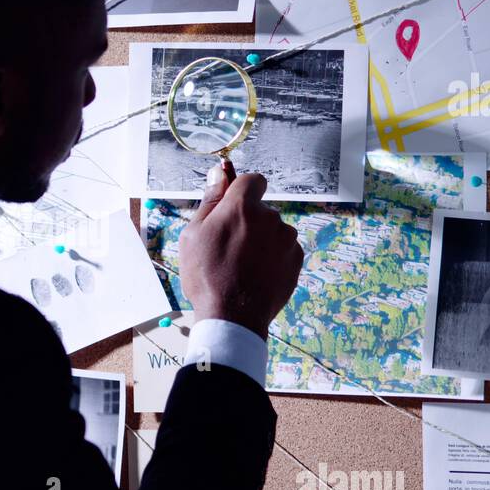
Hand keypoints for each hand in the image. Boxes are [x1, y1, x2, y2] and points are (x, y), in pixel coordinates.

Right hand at [177, 159, 303, 338]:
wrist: (232, 316)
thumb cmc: (206, 275)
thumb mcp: (193, 234)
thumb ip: (210, 200)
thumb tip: (219, 173)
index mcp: (242, 206)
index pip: (252, 180)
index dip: (242, 191)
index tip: (233, 205)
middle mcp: (270, 217)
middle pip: (261, 209)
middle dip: (248, 221)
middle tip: (229, 246)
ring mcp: (286, 238)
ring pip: (273, 229)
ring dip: (262, 240)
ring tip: (243, 265)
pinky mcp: (296, 258)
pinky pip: (284, 248)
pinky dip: (273, 257)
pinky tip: (256, 274)